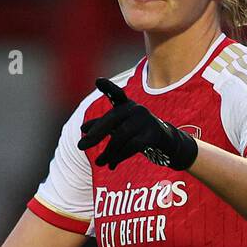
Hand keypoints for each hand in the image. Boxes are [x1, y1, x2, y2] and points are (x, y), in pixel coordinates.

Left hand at [77, 78, 198, 171]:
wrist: (165, 142)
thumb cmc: (137, 132)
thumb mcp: (119, 127)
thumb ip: (102, 126)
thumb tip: (82, 130)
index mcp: (127, 105)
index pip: (116, 94)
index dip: (108, 87)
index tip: (98, 81)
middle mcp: (136, 109)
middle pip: (112, 120)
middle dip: (95, 134)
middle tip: (80, 147)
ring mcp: (145, 121)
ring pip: (120, 136)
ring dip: (108, 152)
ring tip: (98, 163)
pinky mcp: (151, 136)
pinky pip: (131, 147)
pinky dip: (119, 157)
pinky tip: (111, 165)